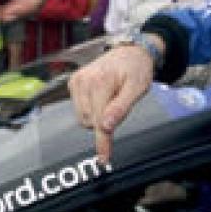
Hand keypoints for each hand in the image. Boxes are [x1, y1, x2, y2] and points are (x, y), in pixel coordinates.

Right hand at [68, 43, 155, 160]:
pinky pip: (79, 108)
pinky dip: (91, 108)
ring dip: (97, 116)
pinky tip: (101, 96)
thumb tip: (106, 126)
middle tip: (119, 105)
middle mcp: (84, 81)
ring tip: (110, 99)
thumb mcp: (137, 88)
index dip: (103, 141)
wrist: (129, 51)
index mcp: (100, 82)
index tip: (103, 159)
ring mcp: (76, 81)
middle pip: (89, 121)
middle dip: (104, 121)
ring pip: (82, 117)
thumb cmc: (136, 69)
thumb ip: (121, 108)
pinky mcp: (73, 83)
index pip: (99, 121)